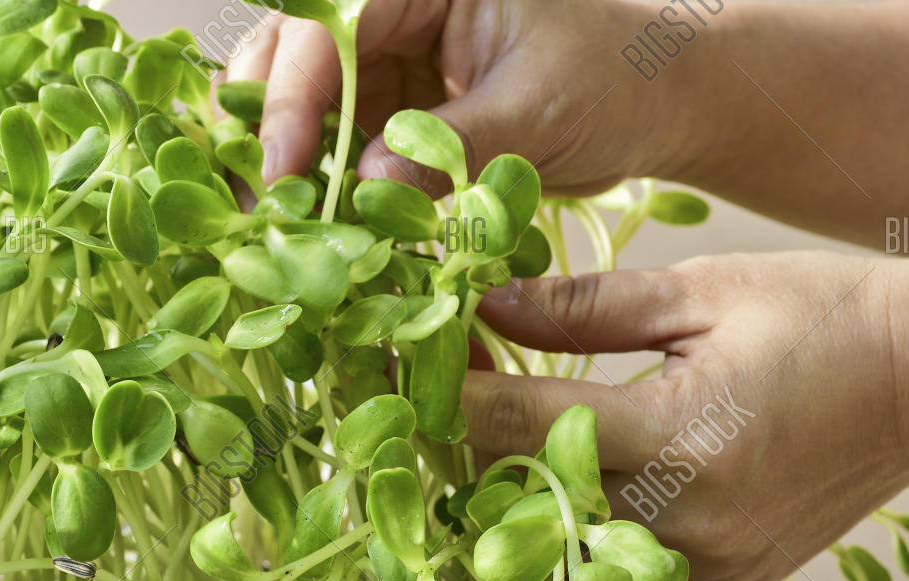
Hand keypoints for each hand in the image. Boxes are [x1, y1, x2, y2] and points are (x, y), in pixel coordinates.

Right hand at [225, 0, 684, 193]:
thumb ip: (453, 148)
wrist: (653, 108)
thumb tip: (366, 190)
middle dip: (263, 122)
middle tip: (255, 205)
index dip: (292, 95)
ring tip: (270, 225)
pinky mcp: (396, 113)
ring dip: (283, 161)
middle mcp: (393, 10)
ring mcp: (389, 61)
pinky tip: (309, 230)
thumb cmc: (613, 81)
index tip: (282, 170)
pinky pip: (339, 144)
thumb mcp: (537, 112)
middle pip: (289, 51)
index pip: (329, 25)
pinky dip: (322, 186)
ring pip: (302, 102)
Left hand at [463, 253, 908, 580]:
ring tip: (518, 437)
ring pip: (577, 545)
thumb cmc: (829, 316)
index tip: (416, 369)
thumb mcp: (702, 290)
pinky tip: (596, 475)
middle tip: (452, 402)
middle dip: (481, 453)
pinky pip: (631, 563)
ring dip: (536, 498)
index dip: (453, 398)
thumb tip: (485, 308)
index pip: (517, 430)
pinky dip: (599, 524)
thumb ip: (582, 310)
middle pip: (531, 504)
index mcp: (677, 438)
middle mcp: (688, 522)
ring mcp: (713, 565)